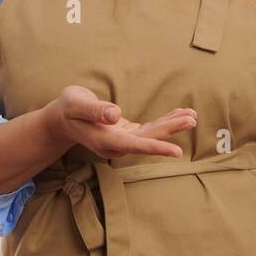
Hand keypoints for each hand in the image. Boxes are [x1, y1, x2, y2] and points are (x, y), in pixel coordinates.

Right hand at [47, 84, 196, 160]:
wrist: (63, 118)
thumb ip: (94, 110)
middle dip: (170, 130)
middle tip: (192, 120)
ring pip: (151, 135)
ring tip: (192, 116)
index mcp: (104, 140)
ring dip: (171, 126)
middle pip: (148, 139)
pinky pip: (149, 130)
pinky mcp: (127, 134)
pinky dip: (164, 121)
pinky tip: (179, 115)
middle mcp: (116, 144)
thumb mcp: (76, 103)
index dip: (156, 148)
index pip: (134, 145)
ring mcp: (122, 140)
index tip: (176, 152)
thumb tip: (116, 114)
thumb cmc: (68, 108)